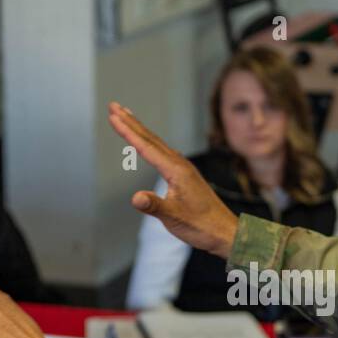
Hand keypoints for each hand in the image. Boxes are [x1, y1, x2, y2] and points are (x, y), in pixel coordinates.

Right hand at [108, 101, 238, 258]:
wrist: (224, 232)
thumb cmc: (201, 226)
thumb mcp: (174, 217)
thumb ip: (154, 206)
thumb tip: (136, 198)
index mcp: (176, 171)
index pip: (146, 147)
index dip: (127, 131)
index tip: (113, 116)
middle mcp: (180, 165)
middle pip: (150, 138)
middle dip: (130, 121)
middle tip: (113, 106)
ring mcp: (183, 169)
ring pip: (157, 143)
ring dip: (140, 129)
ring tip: (126, 116)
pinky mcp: (185, 176)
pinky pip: (163, 152)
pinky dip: (151, 143)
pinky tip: (150, 143)